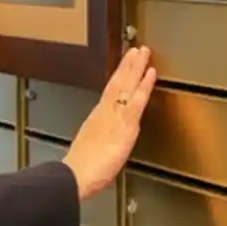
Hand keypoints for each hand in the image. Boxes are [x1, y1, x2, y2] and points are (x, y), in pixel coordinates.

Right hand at [61, 47, 155, 200]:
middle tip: (136, 50)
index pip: (109, 93)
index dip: (118, 78)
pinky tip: (151, 73)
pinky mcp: (124, 124)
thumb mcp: (89, 153)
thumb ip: (97, 144)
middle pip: (117, 84)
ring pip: (127, 86)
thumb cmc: (81, 170)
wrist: (75, 175)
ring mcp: (114, 116)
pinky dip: (144, 85)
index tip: (124, 66)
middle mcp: (104, 113)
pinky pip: (137, 100)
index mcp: (96, 119)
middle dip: (127, 66)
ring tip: (143, 52)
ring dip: (136, 67)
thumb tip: (99, 145)